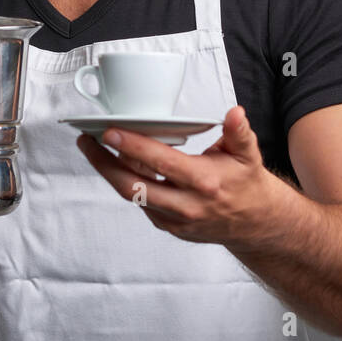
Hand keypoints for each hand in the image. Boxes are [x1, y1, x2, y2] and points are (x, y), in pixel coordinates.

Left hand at [76, 105, 285, 249]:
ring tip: (94, 148)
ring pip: (132, 196)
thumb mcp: (248, 154)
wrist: (255, 224)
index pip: (160, 162)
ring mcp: (175, 220)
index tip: (110, 131)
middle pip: (133, 186)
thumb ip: (239, 133)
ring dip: (110, 172)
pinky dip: (128, 183)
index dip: (132, 146)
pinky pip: (141, 203)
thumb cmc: (247, 183)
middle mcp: (186, 204)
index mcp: (204, 182)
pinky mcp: (170, 227)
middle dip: (104, 163)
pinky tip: (118, 164)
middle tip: (86, 141)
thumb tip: (234, 113)